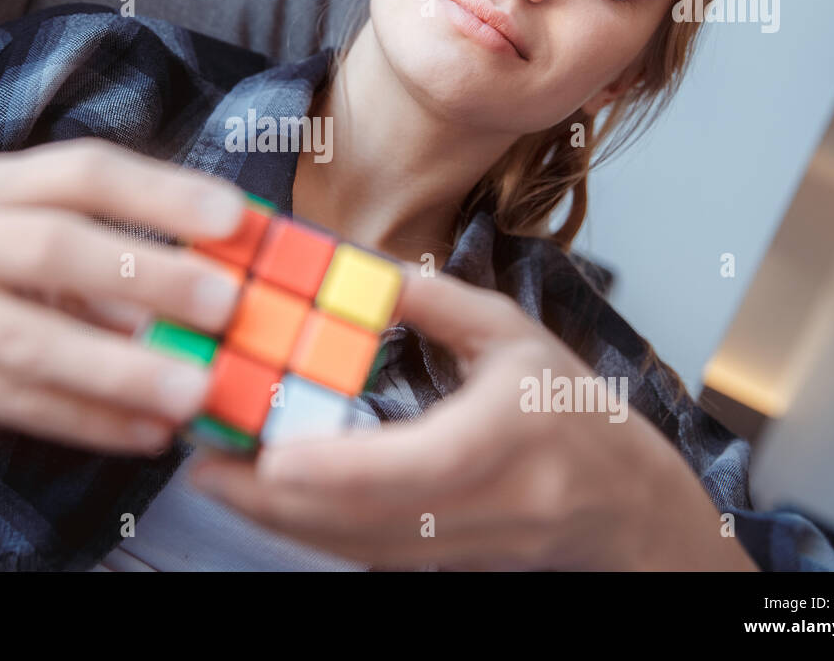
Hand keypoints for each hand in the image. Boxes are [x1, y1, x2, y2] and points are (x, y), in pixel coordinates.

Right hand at [0, 138, 247, 477]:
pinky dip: (92, 423)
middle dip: (145, 276)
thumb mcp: (35, 233)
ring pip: (31, 342)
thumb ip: (121, 241)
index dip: (161, 193)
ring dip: (121, 369)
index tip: (235, 218)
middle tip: (225, 306)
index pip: (84, 171)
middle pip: (52, 248)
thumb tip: (235, 268)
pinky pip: (20, 405)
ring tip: (194, 391)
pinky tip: (150, 434)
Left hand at [186, 268, 759, 570]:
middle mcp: (486, 504)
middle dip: (275, 501)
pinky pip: (365, 558)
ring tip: (216, 480)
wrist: (629, 506)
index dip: (339, 470)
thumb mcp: (513, 336)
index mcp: (509, 438)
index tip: (269, 455)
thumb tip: (360, 269)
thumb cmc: (574, 412)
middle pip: (368, 520)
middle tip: (204, 463)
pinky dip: (310, 534)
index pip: (418, 468)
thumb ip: (434, 304)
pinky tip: (267, 505)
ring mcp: (463, 547)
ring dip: (279, 522)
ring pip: (356, 548)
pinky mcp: (443, 565)